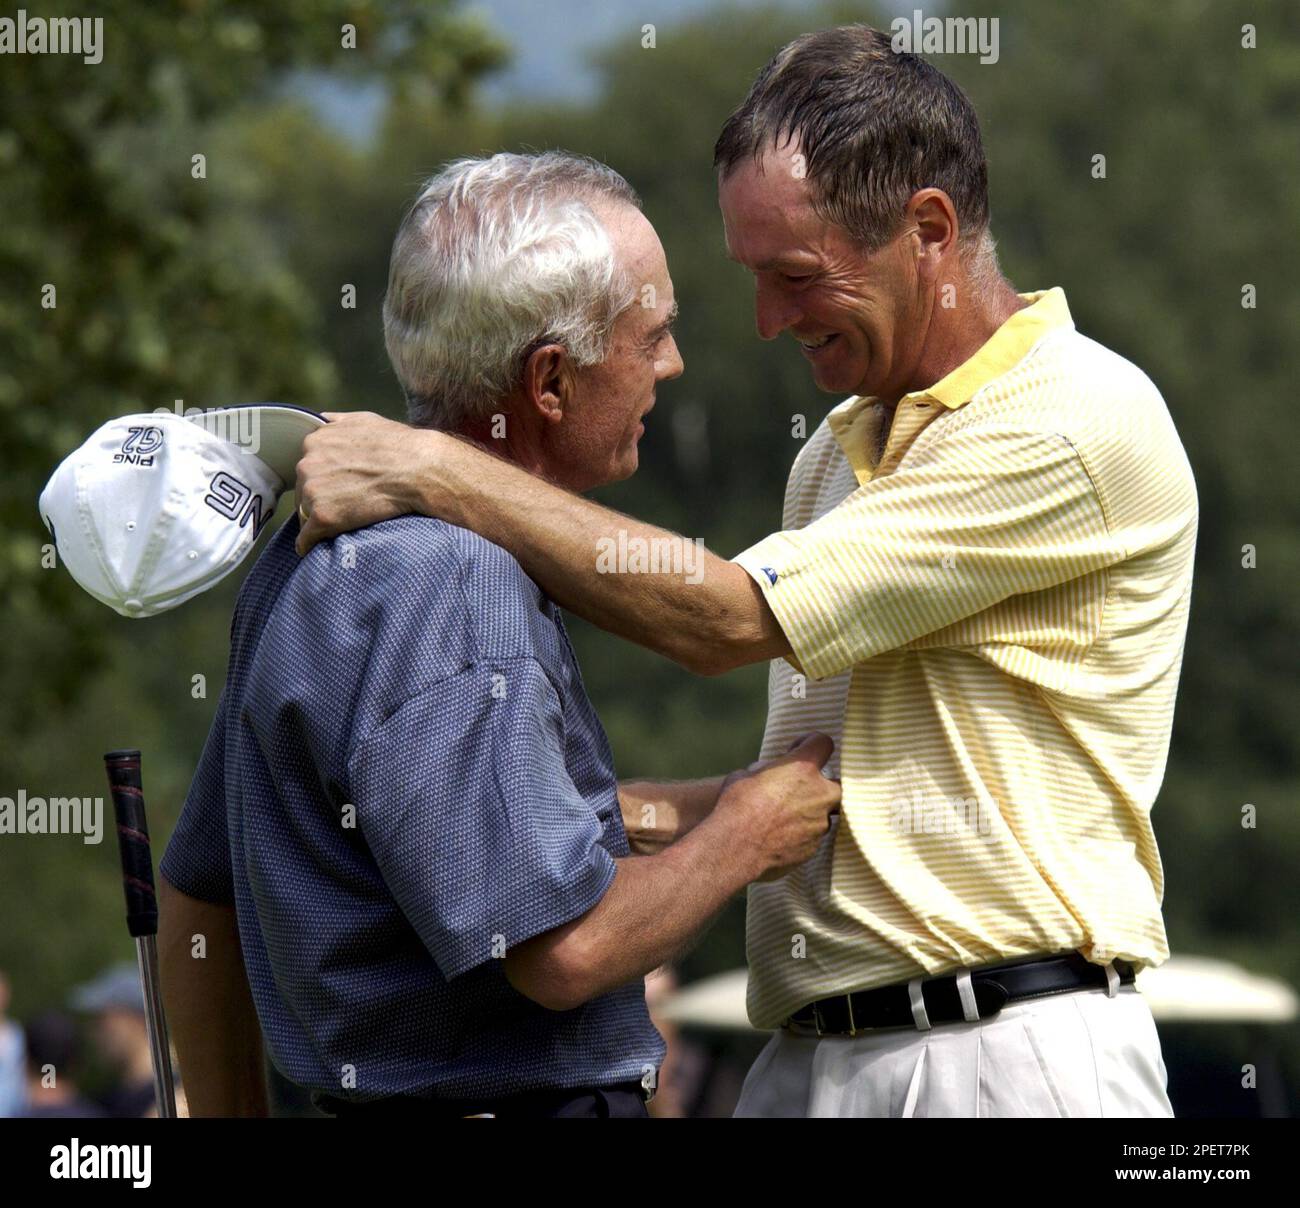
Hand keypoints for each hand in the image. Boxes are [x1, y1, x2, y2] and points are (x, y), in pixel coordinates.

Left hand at [294, 411, 441, 554]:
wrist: (419, 470)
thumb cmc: (398, 445)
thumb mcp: (364, 420)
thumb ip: (337, 422)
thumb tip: (323, 421)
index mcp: (314, 441)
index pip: (308, 465)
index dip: (323, 477)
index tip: (337, 486)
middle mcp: (307, 464)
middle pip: (304, 489)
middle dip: (320, 497)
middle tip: (346, 504)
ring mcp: (313, 492)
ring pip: (305, 512)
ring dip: (318, 518)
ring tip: (342, 523)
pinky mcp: (323, 518)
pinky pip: (306, 537)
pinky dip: (309, 543)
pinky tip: (314, 547)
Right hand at [714, 733, 840, 882]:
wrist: (735, 848)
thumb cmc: (736, 806)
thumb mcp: (746, 775)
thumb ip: (767, 771)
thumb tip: (766, 773)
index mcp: (803, 768)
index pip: (822, 743)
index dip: (810, 743)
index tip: (797, 749)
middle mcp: (820, 794)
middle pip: (835, 783)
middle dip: (820, 785)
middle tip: (797, 788)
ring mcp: (820, 823)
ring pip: (825, 813)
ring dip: (809, 811)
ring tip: (782, 816)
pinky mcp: (814, 846)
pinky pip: (813, 835)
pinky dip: (801, 833)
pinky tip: (779, 835)